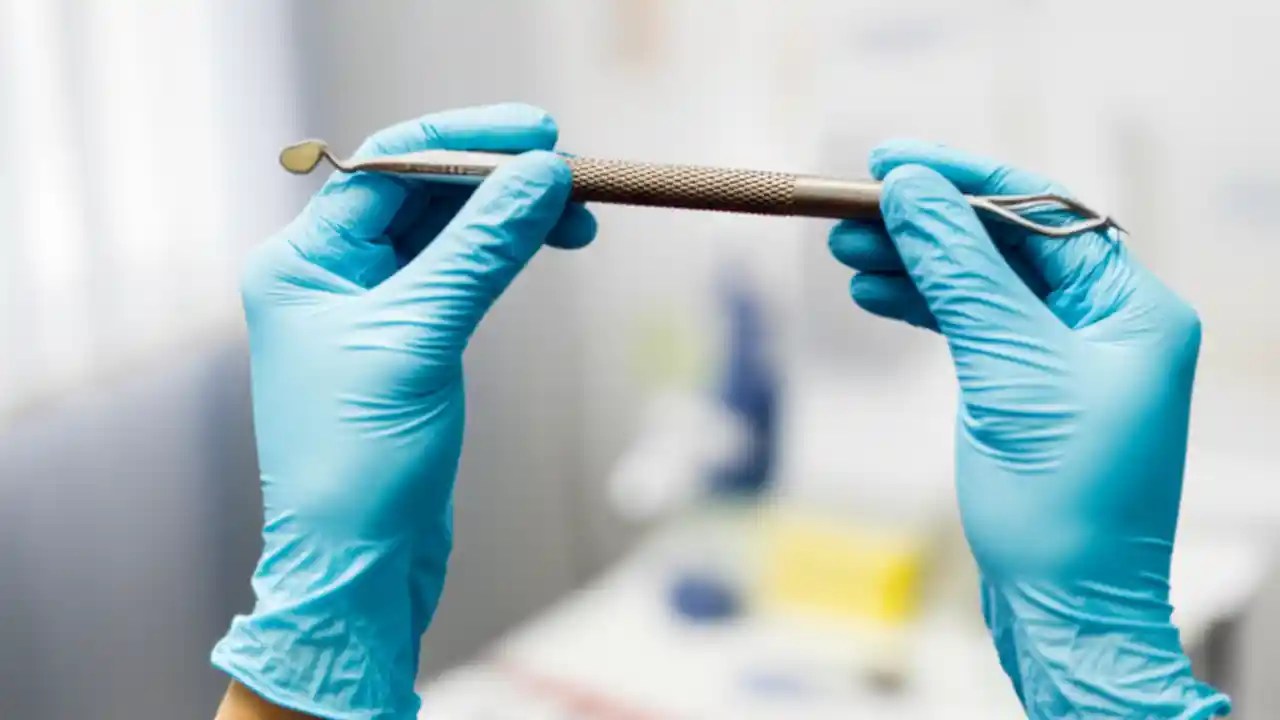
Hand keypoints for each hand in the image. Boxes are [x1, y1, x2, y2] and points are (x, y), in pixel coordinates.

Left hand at [211, 103, 595, 718]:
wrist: (359, 566)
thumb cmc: (359, 463)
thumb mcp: (420, 340)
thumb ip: (480, 250)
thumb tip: (540, 176)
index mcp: (302, 263)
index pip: (387, 169)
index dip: (466, 144)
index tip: (537, 135)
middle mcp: (330, 276)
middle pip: (422, 196)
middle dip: (497, 181)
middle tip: (571, 173)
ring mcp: (370, 310)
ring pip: (449, 235)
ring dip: (510, 219)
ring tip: (577, 215)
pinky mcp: (409, 342)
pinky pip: (461, 276)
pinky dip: (505, 259)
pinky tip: (547, 245)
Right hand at [828, 141, 1229, 717]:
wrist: (1067, 609)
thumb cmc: (1064, 504)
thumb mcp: (1009, 369)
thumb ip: (961, 273)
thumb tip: (914, 192)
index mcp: (1133, 308)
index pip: (1042, 211)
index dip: (963, 177)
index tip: (892, 159)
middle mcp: (1107, 325)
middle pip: (1006, 245)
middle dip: (927, 226)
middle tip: (852, 211)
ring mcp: (1069, 361)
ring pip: (982, 287)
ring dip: (916, 267)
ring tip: (847, 252)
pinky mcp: (1031, 393)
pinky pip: (974, 330)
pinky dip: (926, 311)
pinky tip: (877, 298)